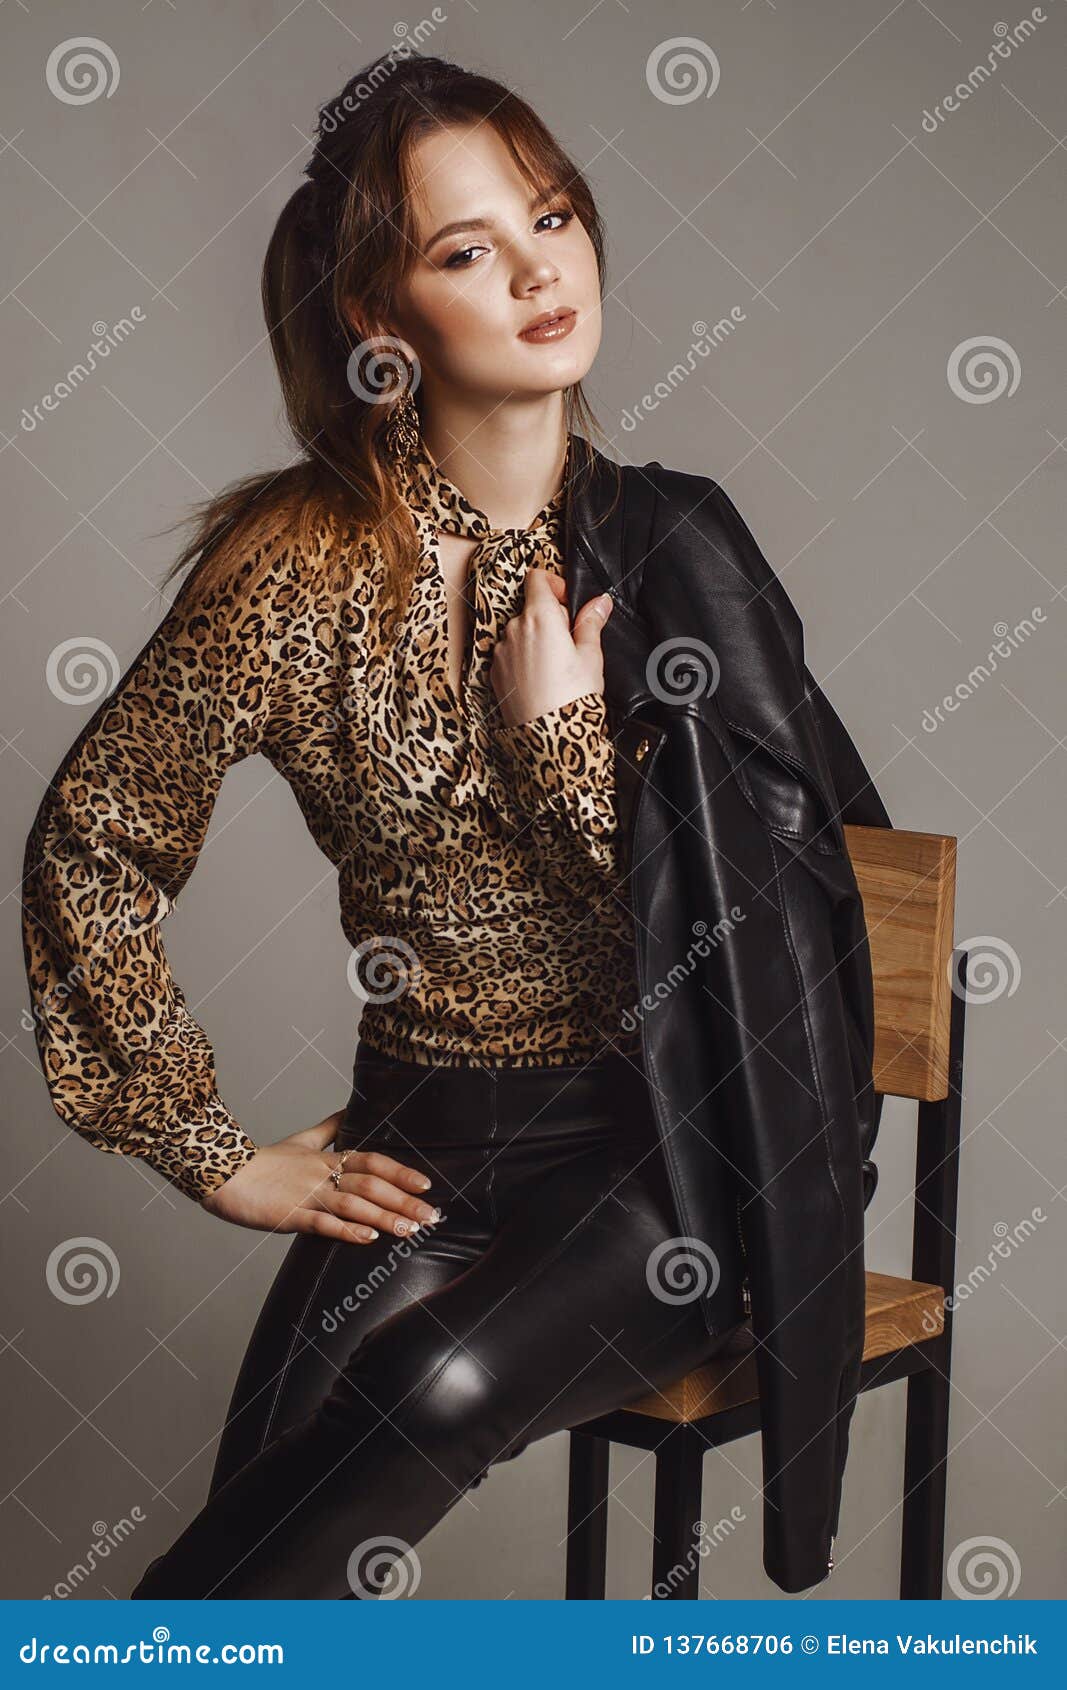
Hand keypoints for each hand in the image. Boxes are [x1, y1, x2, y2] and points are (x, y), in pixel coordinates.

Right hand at [198, 1111, 441, 1243]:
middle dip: (405, 1202)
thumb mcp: (301, 1140)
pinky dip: (348, 1230)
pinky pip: (324, 1223)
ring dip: (385, 1218)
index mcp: (327, 1158)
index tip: (426, 1186)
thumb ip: (328, 1129)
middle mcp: (323, 1174)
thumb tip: (349, 1111)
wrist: (224, 1173)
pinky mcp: (291, 1215)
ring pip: (354, 1204)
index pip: (373, 1162)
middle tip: (432, 1218)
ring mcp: (308, 1195)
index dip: (401, 1172)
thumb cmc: (263, 1162)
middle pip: (372, 1184)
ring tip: (409, 1231)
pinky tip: (369, 1238)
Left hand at [490, 571, 612, 727]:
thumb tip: (600, 601)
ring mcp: (501, 650)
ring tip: (556, 667)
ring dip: (536, 639)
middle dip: (551, 617)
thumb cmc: (573, 698)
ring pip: (520, 631)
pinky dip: (524, 658)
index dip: (555, 584)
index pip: (537, 578)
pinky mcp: (494, 671)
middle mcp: (514, 629)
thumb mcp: (590, 656)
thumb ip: (591, 623)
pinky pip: (510, 653)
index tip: (568, 603)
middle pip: (531, 607)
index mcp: (540, 617)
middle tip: (571, 643)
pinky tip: (541, 680)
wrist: (548, 738)